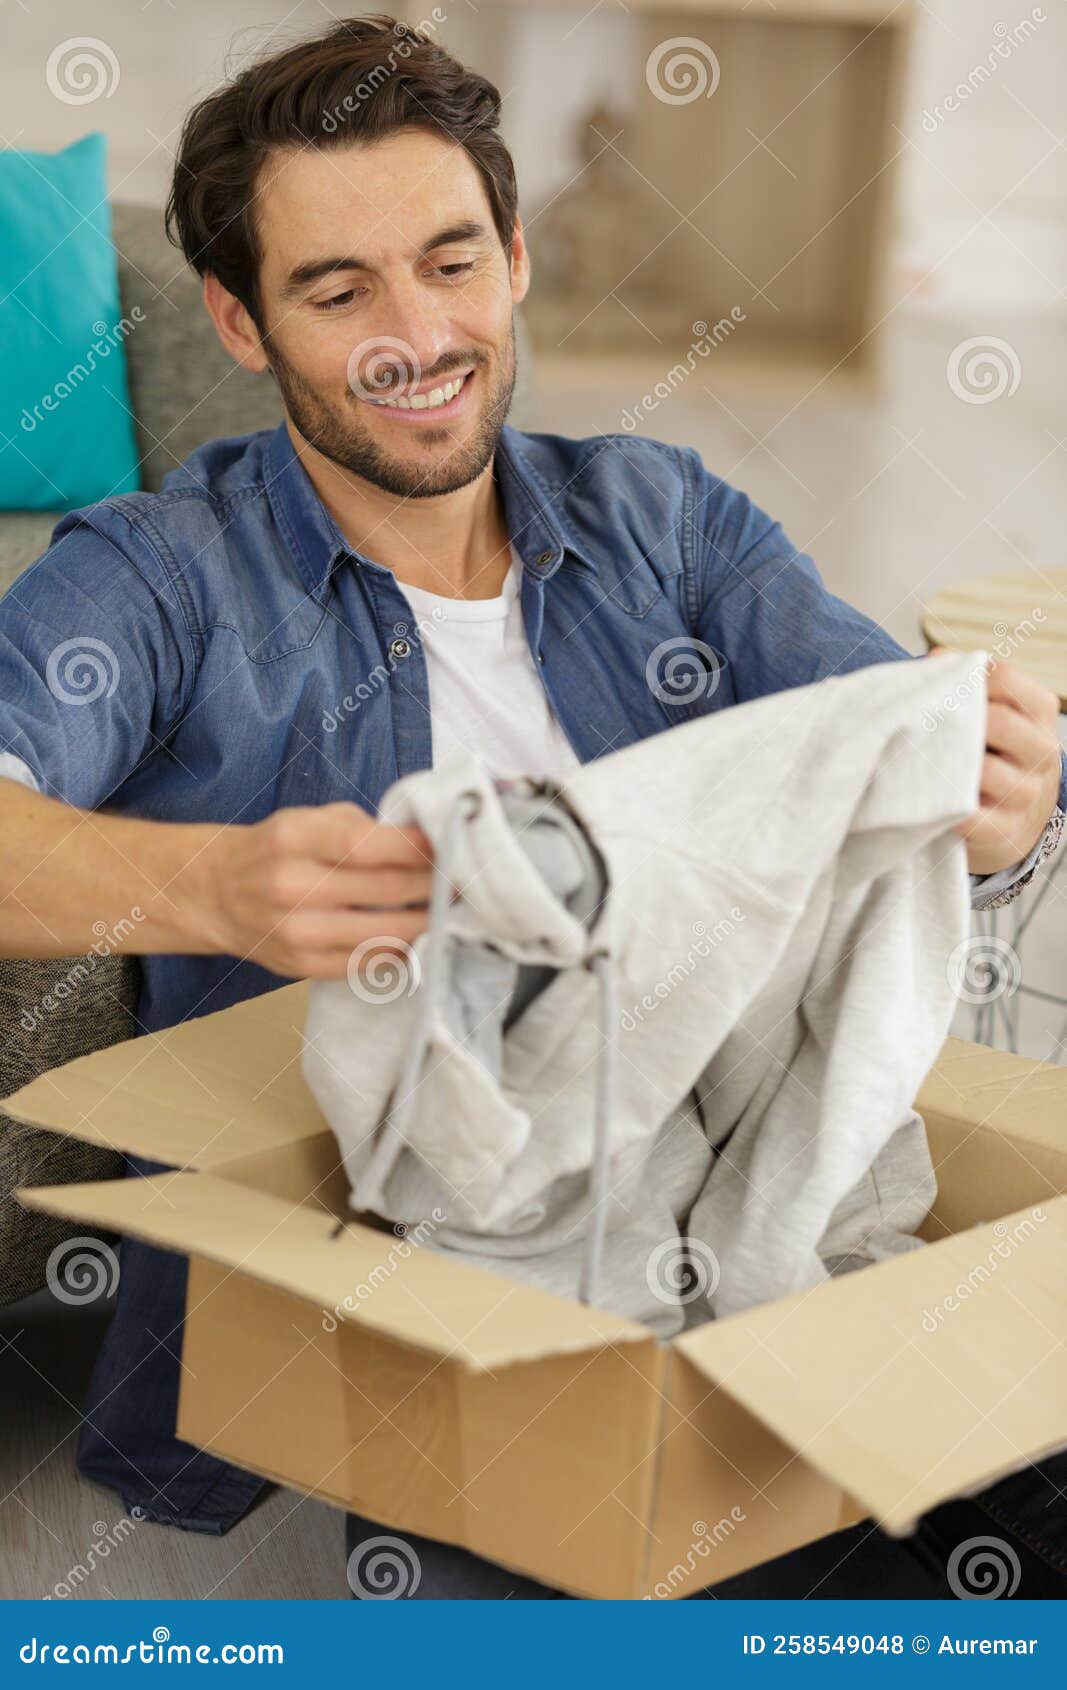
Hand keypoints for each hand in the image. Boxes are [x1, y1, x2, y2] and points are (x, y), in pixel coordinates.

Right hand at [198, 802, 432, 979]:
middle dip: (436, 885)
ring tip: (450, 910)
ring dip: (427, 922)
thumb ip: (360, 827)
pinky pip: (366, 962)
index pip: (369, 843)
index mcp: (294, 838)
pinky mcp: (300, 966)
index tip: (454, 847)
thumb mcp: (307, 819)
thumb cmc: (274, 850)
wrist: (213, 893)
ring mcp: (295, 932)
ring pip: (384, 933)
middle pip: (386, 889)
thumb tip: (422, 842)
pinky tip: (418, 937)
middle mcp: (291, 886)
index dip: (419, 848)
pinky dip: (399, 950)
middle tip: (466, 880)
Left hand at [927, 645, 1061, 874]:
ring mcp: (1027, 793)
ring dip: (946, 766)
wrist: (1013, 820)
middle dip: (957, 721)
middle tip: (920, 725)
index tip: (937, 686)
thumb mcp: (991, 715)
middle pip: (1000, 721)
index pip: (1006, 678)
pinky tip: (927, 798)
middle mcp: (1042, 751)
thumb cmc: (991, 753)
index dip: (966, 676)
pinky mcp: (1006, 830)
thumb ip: (965, 683)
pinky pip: (971, 817)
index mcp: (1039, 711)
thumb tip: (938, 657)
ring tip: (919, 761)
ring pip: (985, 770)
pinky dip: (945, 808)